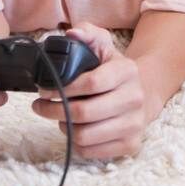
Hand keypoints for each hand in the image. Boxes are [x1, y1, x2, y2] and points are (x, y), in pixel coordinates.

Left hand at [30, 22, 146, 158]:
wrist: (144, 94)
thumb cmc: (115, 71)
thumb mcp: (103, 46)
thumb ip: (87, 33)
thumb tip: (71, 34)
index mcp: (127, 72)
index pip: (91, 83)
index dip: (63, 88)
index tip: (45, 89)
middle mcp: (135, 99)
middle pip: (84, 113)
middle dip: (53, 110)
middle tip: (40, 106)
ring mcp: (134, 124)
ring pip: (84, 135)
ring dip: (63, 127)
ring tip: (58, 117)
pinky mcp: (130, 144)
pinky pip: (90, 151)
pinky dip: (75, 143)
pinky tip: (73, 129)